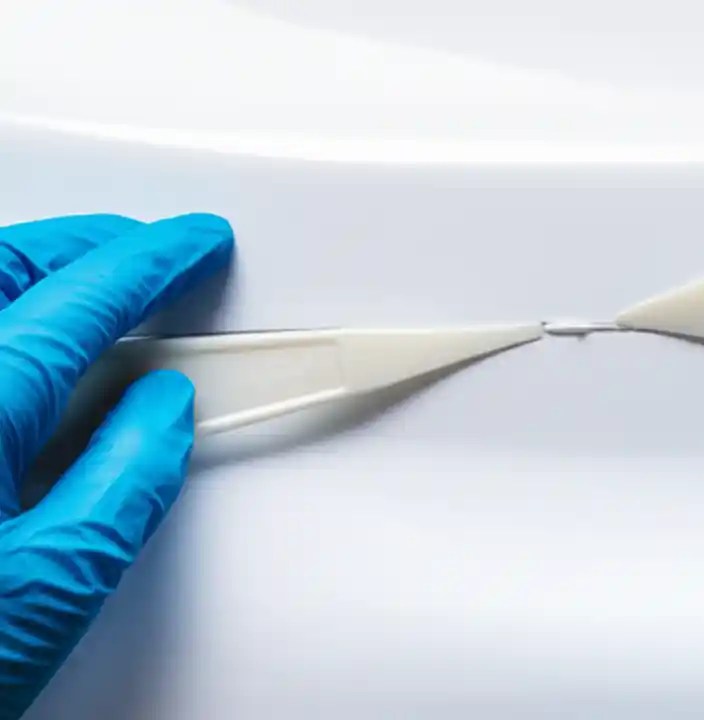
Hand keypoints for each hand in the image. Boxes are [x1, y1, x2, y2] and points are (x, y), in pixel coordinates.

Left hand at [0, 213, 231, 717]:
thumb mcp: (48, 587)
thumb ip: (121, 484)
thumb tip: (162, 412)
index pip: (79, 298)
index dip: (151, 261)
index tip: (196, 244)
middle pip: (5, 267)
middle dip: (86, 244)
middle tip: (151, 251)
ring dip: (34, 274)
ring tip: (94, 289)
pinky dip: (1, 322)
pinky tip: (23, 353)